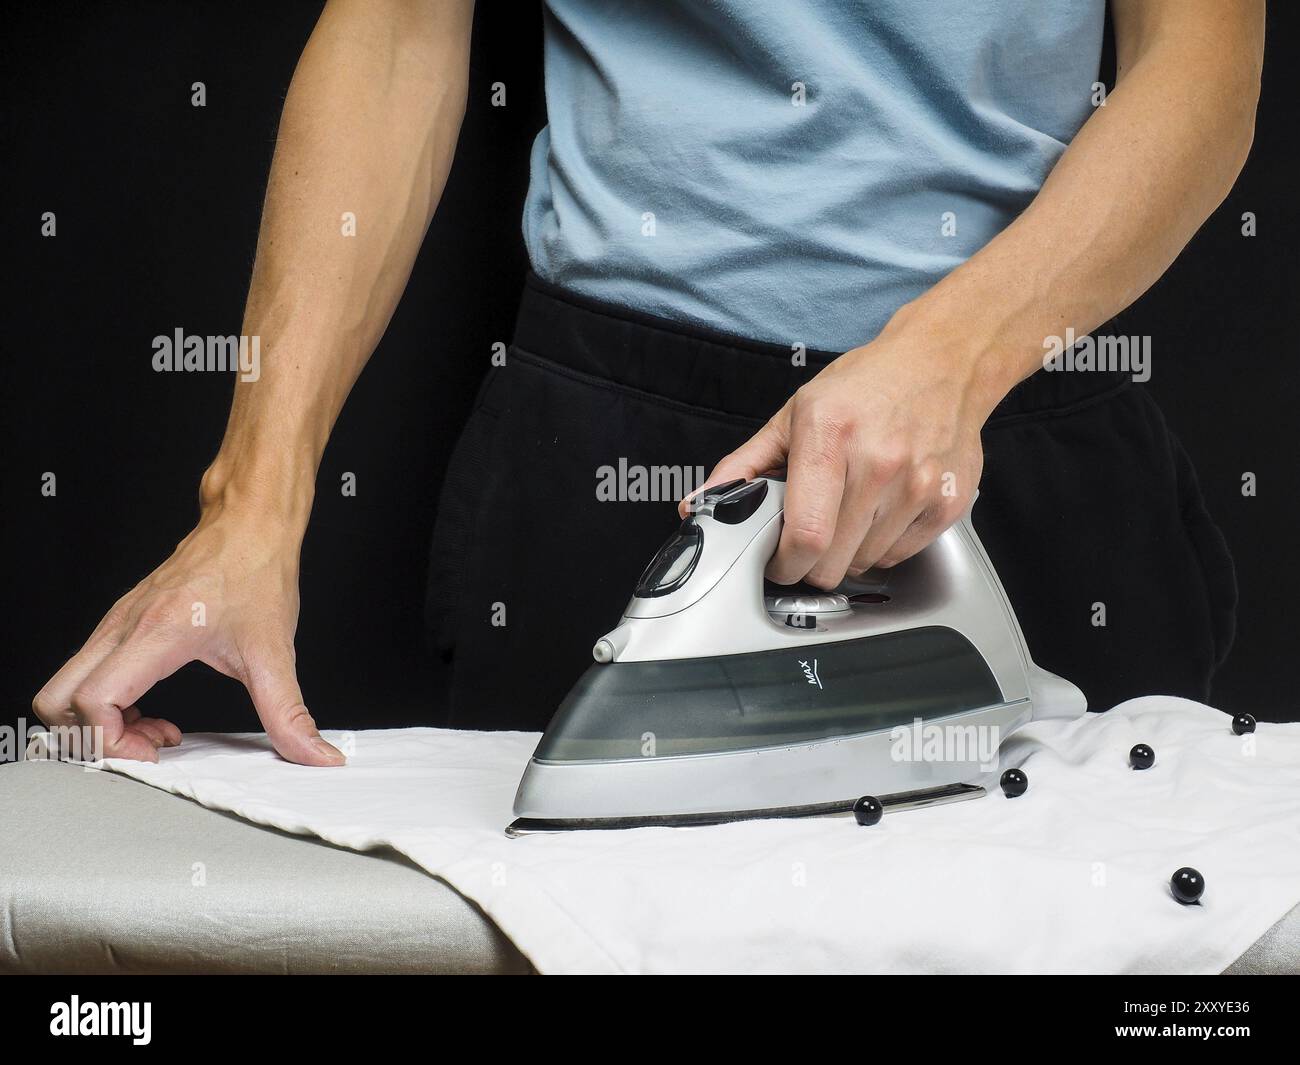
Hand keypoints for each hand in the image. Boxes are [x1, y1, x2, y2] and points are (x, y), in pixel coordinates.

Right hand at [32, 504, 344, 765]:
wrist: (250, 523)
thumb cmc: (257, 573)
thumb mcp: (275, 654)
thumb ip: (291, 714)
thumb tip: (316, 754)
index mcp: (156, 634)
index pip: (94, 702)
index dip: (115, 740)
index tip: (156, 750)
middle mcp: (124, 627)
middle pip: (57, 699)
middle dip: (92, 737)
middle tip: (144, 745)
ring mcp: (117, 622)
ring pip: (65, 685)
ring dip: (98, 720)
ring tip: (151, 729)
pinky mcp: (121, 622)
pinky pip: (87, 671)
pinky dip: (108, 701)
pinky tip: (153, 707)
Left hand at [683, 315, 1005, 588]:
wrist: (943, 361)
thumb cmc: (865, 386)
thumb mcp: (795, 414)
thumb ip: (745, 464)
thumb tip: (701, 504)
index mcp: (829, 436)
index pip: (805, 535)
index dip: (784, 564)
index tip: (777, 562)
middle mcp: (877, 462)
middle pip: (832, 562)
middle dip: (810, 564)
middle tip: (808, 539)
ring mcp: (917, 484)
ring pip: (865, 563)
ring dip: (847, 553)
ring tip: (849, 512)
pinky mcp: (946, 503)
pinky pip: (900, 555)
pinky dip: (882, 545)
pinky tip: (881, 510)